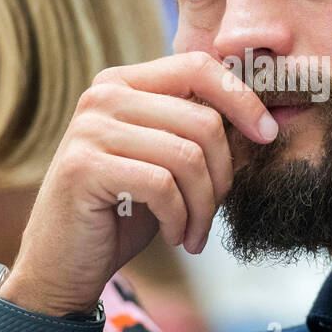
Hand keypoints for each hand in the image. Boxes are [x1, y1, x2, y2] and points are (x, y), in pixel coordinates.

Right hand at [3, 51, 277, 315]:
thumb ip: (194, 130)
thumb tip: (261, 116)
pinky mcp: (84, 167)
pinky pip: (162, 185)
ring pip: (187, 156)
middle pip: (202, 120)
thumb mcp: (165, 161)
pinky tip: (176, 237)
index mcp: (123, 83)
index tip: (268, 134)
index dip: (242, 98)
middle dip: (223, 175)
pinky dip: (181, 218)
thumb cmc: (123, 212)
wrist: (64, 264)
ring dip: (204, 205)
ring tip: (195, 232)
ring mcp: (89, 129)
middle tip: (213, 212)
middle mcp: (103, 95)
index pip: (198, 67)